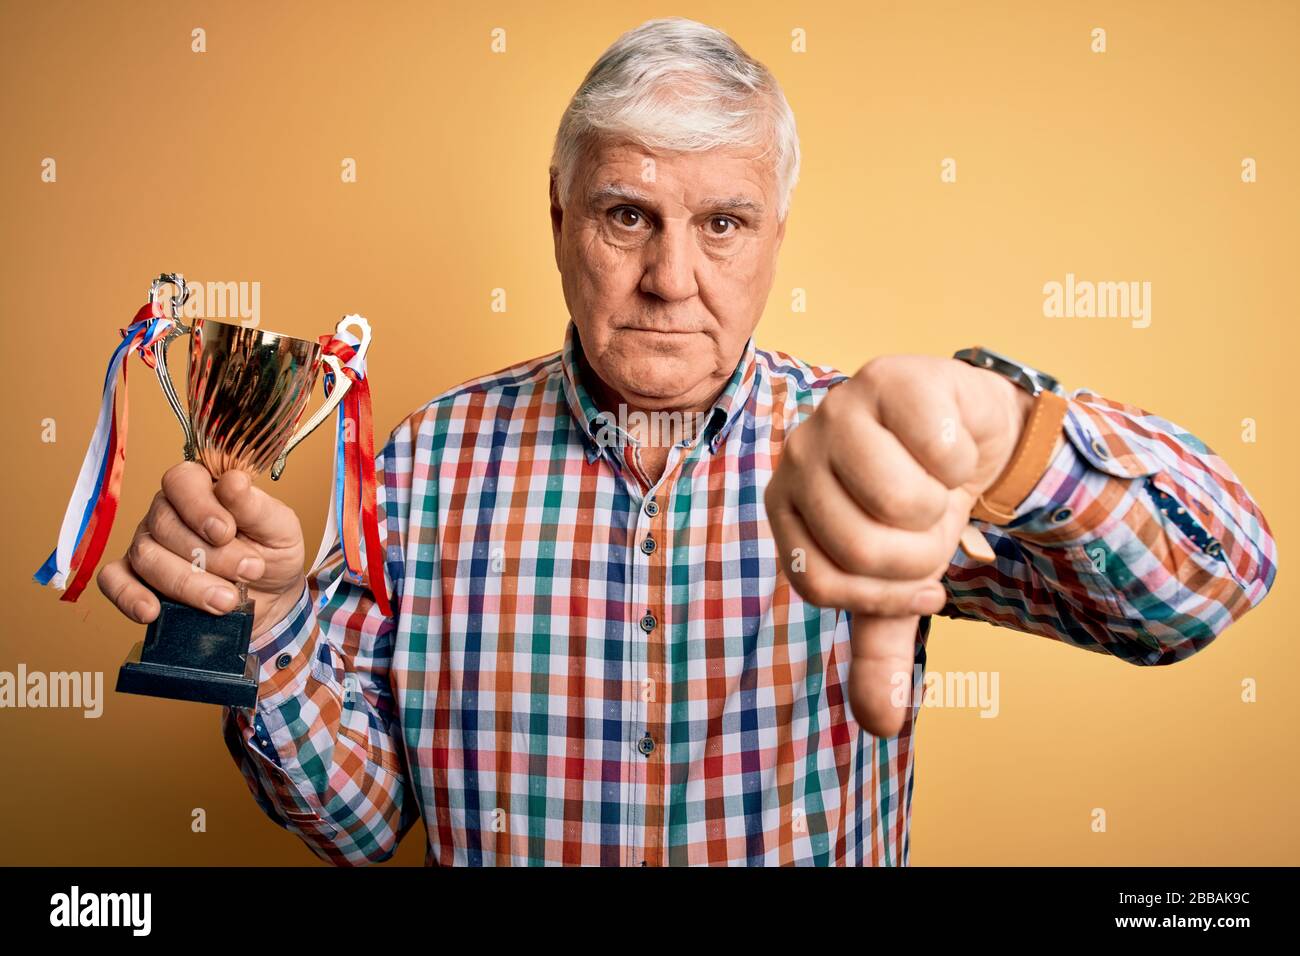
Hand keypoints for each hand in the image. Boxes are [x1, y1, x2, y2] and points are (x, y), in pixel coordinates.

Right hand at [98, 462, 307, 639]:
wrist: (271, 598)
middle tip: (249, 572)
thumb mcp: (280, 529)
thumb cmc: (272, 553)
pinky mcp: (137, 579)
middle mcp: (168, 512)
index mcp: (202, 488)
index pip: (182, 481)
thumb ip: (256, 507)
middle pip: (164, 525)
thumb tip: (233, 481)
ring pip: (147, 557)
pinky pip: (114, 581)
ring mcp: (148, 544)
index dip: (199, 506)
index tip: (227, 532)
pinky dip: (129, 597)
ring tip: (226, 600)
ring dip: (188, 583)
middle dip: (210, 556)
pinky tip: (152, 611)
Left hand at [764, 355, 1032, 736]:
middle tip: (932, 527)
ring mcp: (838, 410)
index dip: (886, 599)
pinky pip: (936, 450)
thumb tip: (881, 725)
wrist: (968, 435)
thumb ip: (879, 649)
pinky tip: (953, 447)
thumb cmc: (918, 506)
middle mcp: (796, 455)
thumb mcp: (899, 582)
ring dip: (944, 508)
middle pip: (861, 546)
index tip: (927, 592)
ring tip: (939, 488)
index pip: (822, 584)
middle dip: (920, 553)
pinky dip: (963, 461)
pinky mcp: (889, 376)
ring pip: (899, 502)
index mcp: (783, 506)